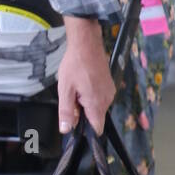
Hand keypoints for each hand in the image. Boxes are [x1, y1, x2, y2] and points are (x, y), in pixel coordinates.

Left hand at [57, 17, 115, 134]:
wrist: (86, 43)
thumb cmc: (75, 64)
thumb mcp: (65, 89)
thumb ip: (66, 111)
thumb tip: (66, 129)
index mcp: (96, 103)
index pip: (96, 129)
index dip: (85, 131)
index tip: (75, 124)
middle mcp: (107, 99)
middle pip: (94, 117)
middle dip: (82, 112)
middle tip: (72, 96)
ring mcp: (110, 92)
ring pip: (96, 106)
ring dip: (85, 102)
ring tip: (77, 87)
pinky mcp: (109, 85)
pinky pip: (99, 97)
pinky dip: (90, 94)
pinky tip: (83, 82)